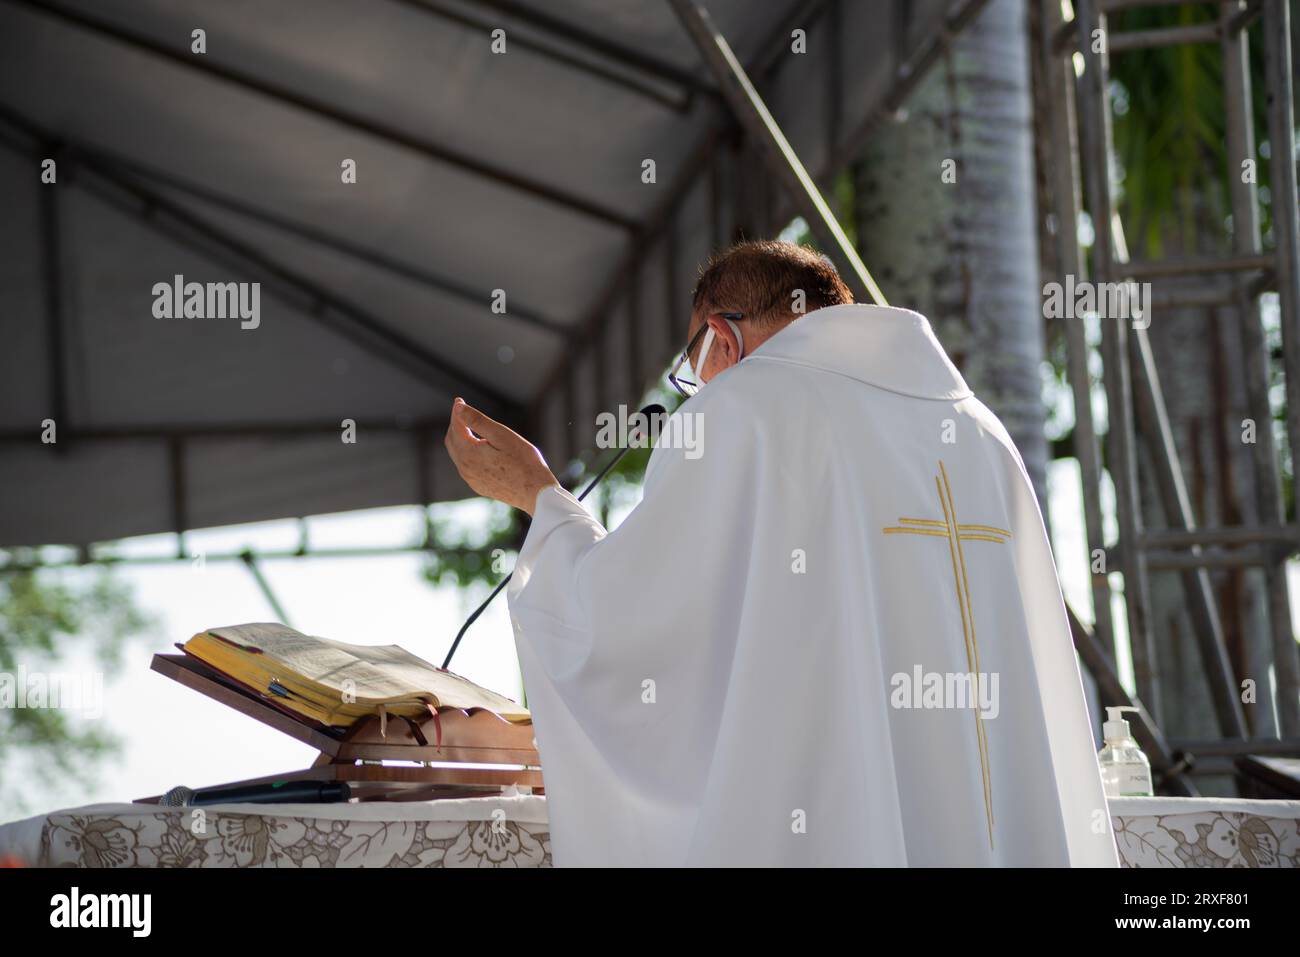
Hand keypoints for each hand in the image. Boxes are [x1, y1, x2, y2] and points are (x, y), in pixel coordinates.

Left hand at [444, 398, 558, 514]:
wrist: (536, 494)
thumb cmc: (524, 462)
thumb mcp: (501, 435)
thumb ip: (478, 421)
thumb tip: (459, 408)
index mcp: (469, 454)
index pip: (456, 428)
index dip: (457, 413)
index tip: (459, 401)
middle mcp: (465, 469)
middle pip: (452, 442)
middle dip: (456, 425)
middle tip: (463, 411)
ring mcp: (472, 480)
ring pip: (458, 455)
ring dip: (461, 439)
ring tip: (470, 428)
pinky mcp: (480, 487)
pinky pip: (467, 467)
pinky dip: (468, 453)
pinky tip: (480, 449)